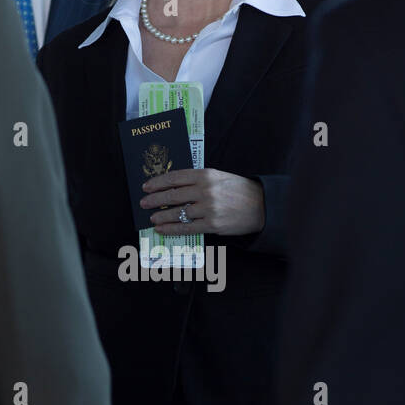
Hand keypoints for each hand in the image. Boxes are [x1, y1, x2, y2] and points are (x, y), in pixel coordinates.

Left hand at [140, 168, 264, 237]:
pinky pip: (186, 227)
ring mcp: (209, 208)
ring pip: (177, 213)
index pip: (175, 177)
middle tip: (144, 203)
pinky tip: (162, 229)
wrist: (261, 205)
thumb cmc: (239, 190)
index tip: (146, 187)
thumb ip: (198, 180)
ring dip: (161, 217)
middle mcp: (206, 190)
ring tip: (152, 219)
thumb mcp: (219, 177)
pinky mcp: (212, 224)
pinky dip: (171, 229)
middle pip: (173, 195)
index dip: (158, 182)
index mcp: (206, 174)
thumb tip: (173, 187)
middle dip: (155, 200)